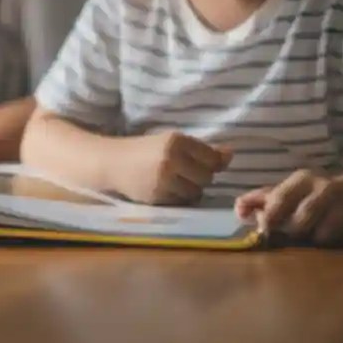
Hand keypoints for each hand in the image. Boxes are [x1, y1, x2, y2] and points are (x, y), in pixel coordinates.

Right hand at [112, 131, 231, 204]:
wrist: (112, 163)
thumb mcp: (171, 142)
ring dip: (191, 189)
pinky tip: (165, 189)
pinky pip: (181, 202)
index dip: (211, 163)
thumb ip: (201, 149)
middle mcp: (171, 159)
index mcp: (176, 141)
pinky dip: (178, 197)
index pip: (212, 158)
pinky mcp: (157, 196)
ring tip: (175, 182)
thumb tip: (230, 155)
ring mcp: (164, 180)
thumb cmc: (145, 150)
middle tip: (185, 172)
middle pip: (207, 177)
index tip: (201, 162)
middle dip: (200, 176)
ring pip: (196, 192)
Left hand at [235, 170, 342, 246]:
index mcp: (302, 180)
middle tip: (298, 238)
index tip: (265, 233)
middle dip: (296, 235)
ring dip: (321, 244)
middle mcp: (327, 188)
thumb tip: (238, 211)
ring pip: (326, 237)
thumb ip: (259, 201)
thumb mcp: (288, 192)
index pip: (280, 199)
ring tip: (322, 238)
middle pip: (301, 223)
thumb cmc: (315, 197)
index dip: (270, 218)